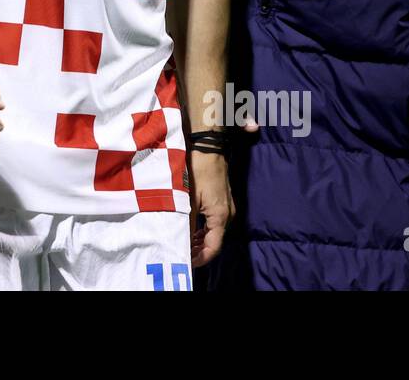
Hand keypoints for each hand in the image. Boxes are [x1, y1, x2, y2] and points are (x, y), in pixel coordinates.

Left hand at [189, 149, 233, 265]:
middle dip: (199, 250)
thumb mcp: (187, 198)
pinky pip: (215, 221)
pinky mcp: (224, 199)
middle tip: (182, 253)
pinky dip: (204, 228)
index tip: (187, 262)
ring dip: (201, 239)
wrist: (208, 146)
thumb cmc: (197, 170)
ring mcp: (228, 206)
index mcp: (220, 216)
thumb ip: (185, 221)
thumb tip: (180, 240)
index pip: (214, 247)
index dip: (201, 258)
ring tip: (185, 242)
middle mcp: (228, 214)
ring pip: (215, 231)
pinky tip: (192, 228)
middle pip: (215, 241)